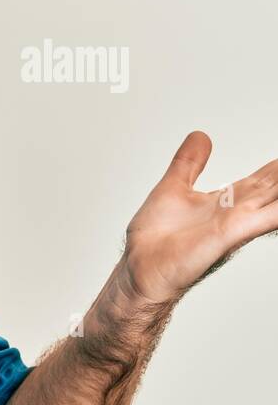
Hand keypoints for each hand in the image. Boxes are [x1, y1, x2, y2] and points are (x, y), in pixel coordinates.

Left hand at [120, 132, 277, 304]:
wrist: (140, 268)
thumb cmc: (154, 239)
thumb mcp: (173, 187)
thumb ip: (189, 163)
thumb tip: (201, 136)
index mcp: (226, 201)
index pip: (265, 179)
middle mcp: (237, 212)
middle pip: (276, 187)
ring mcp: (236, 223)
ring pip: (276, 199)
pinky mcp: (229, 234)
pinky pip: (266, 218)